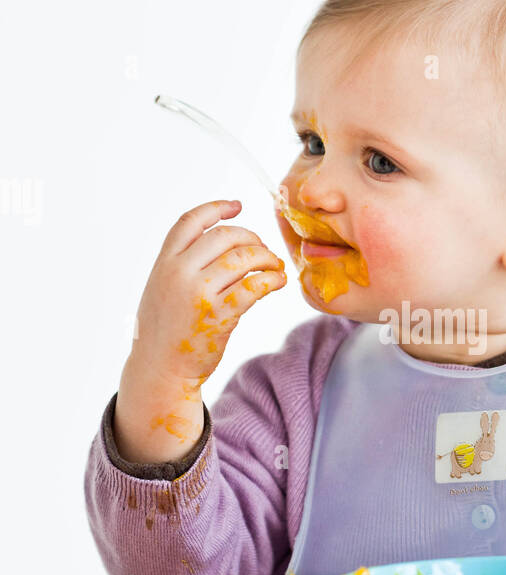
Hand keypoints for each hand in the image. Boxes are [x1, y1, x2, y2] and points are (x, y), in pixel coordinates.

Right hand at [127, 199, 287, 390]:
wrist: (159, 368)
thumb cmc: (164, 329)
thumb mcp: (161, 286)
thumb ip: (182, 263)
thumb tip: (221, 243)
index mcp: (164, 262)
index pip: (191, 221)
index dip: (217, 208)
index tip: (237, 206)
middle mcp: (179, 272)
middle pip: (225, 236)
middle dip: (252, 238)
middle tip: (263, 250)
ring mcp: (199, 293)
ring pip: (243, 258)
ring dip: (266, 258)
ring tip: (275, 267)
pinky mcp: (219, 315)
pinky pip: (253, 286)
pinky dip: (272, 279)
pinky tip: (278, 281)